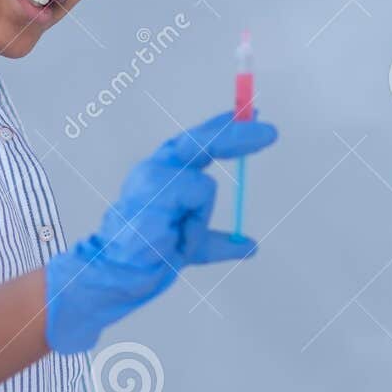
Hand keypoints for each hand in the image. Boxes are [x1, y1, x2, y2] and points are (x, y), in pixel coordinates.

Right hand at [44, 110, 277, 352]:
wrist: (119, 276)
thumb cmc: (148, 254)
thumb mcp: (193, 247)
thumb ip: (220, 242)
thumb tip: (250, 247)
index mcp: (165, 172)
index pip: (199, 141)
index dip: (227, 126)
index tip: (253, 115)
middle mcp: (156, 169)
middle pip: (202, 140)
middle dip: (238, 134)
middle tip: (272, 133)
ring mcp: (151, 180)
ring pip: (205, 187)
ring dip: (198, 218)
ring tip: (176, 235)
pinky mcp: (151, 197)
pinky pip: (194, 208)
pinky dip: (192, 229)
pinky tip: (170, 238)